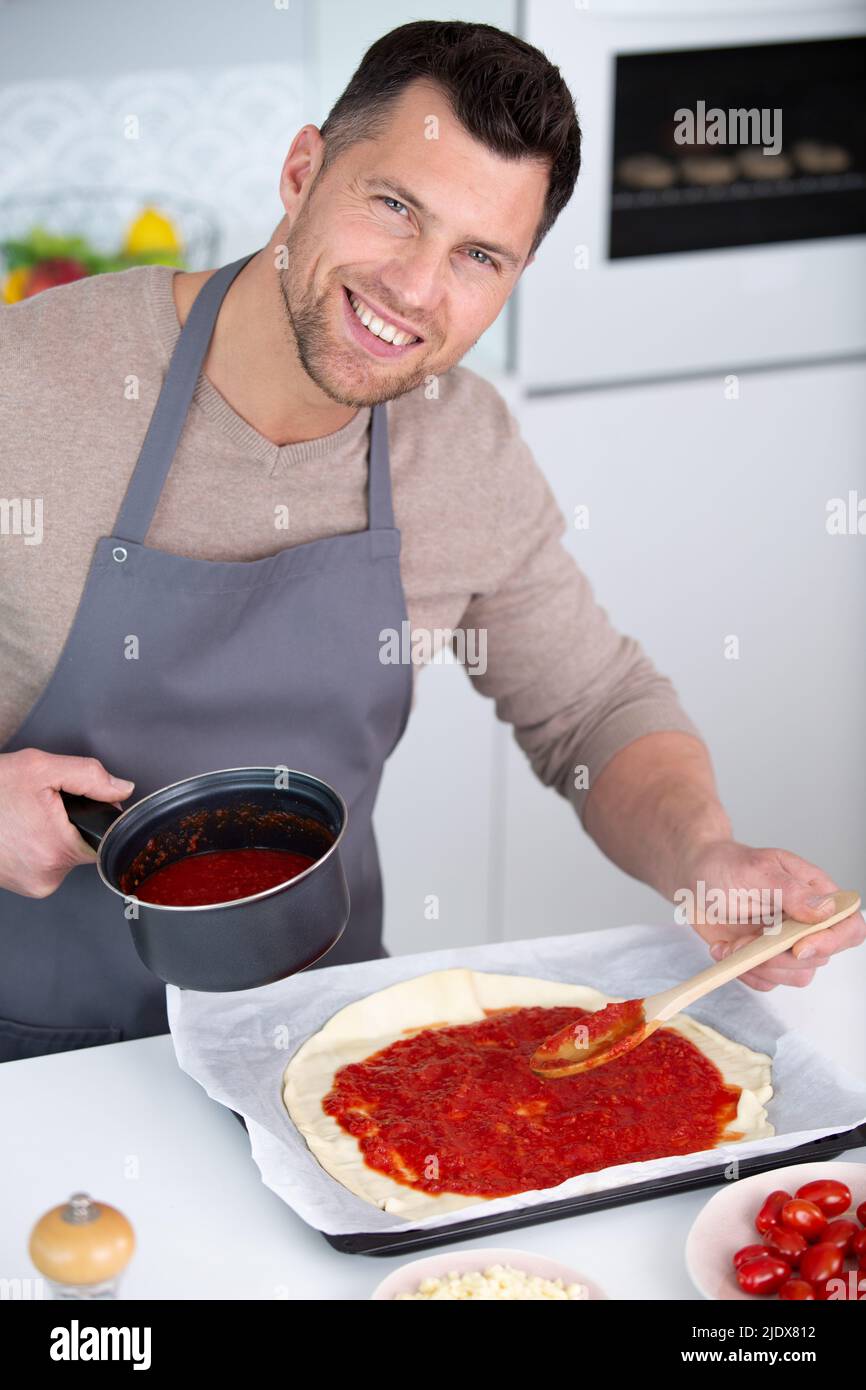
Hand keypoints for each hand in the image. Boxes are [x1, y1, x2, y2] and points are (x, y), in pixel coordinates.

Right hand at [0, 748, 134, 897]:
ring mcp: (35, 885)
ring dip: (54, 835)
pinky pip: (48, 862)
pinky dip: (40, 846)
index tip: (81, 804)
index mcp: (59, 849)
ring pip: (66, 854)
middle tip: (43, 806)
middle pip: (85, 845)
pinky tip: (22, 832)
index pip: (107, 838)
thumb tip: (122, 789)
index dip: (100, 816)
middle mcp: (48, 875)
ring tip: (28, 818)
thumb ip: (89, 776)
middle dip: (71, 823)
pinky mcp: (25, 887)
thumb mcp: (40, 769)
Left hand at [675, 839, 864, 990]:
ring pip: (795, 975)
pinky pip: (768, 982)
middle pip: (819, 958)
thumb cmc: (725, 865)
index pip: (849, 925)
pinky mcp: (765, 958)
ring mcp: (786, 942)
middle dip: (778, 956)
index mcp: (815, 892)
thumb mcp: (756, 870)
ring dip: (759, 966)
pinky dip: (743, 972)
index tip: (798, 947)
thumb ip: (792, 891)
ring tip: (731, 945)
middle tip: (744, 941)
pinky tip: (725, 950)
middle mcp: (806, 921)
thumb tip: (827, 910)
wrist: (693, 877)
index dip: (833, 942)